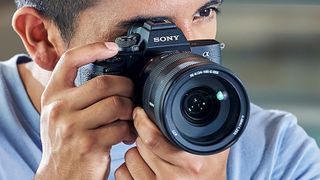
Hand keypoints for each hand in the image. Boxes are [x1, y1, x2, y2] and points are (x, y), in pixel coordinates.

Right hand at [35, 42, 135, 179]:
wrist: (59, 177)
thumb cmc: (64, 144)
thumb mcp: (60, 115)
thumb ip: (76, 96)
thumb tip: (108, 79)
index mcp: (53, 96)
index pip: (69, 60)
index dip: (93, 49)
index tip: (112, 48)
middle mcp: (59, 108)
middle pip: (103, 82)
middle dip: (125, 86)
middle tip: (131, 94)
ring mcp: (73, 126)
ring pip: (116, 104)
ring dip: (130, 109)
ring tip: (129, 117)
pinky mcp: (90, 144)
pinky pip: (121, 127)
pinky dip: (130, 130)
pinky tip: (126, 134)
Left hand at [115, 107, 228, 179]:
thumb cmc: (210, 175)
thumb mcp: (215, 151)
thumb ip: (207, 130)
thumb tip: (201, 106)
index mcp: (190, 163)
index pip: (154, 138)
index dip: (143, 121)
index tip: (140, 112)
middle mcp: (173, 178)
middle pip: (141, 143)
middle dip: (144, 135)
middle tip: (154, 137)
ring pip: (130, 157)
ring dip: (137, 151)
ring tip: (151, 154)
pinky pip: (123, 173)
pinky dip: (129, 167)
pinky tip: (143, 167)